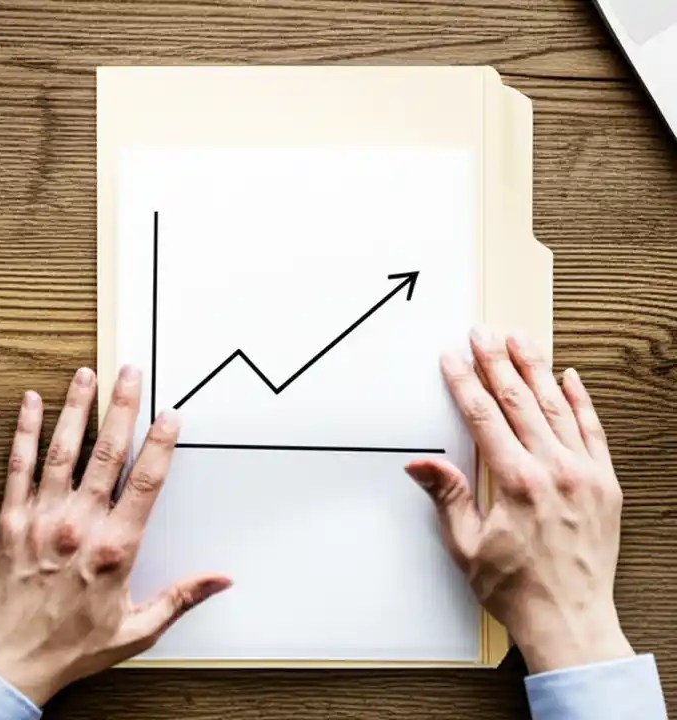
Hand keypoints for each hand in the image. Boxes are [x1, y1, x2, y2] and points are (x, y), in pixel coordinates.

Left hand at [0, 366, 230, 705]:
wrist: (13, 659)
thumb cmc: (73, 647)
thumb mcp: (138, 629)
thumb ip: (180, 597)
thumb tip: (221, 579)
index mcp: (114, 549)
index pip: (145, 483)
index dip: (160, 444)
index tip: (169, 416)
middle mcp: (79, 526)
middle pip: (106, 454)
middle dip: (121, 408)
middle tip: (129, 372)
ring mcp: (42, 519)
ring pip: (62, 451)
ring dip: (76, 409)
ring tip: (85, 375)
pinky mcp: (11, 520)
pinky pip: (18, 467)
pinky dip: (23, 432)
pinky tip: (28, 403)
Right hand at [407, 326, 632, 673]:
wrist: (571, 621)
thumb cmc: (516, 589)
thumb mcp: (466, 544)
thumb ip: (448, 495)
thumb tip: (421, 462)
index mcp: (516, 483)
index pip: (484, 416)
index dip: (464, 382)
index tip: (452, 358)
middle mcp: (554, 472)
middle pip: (520, 401)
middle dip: (497, 363)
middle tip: (483, 334)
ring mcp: (585, 475)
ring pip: (557, 408)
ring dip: (536, 370)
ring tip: (521, 340)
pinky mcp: (606, 485)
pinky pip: (593, 431)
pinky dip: (581, 402)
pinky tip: (569, 378)